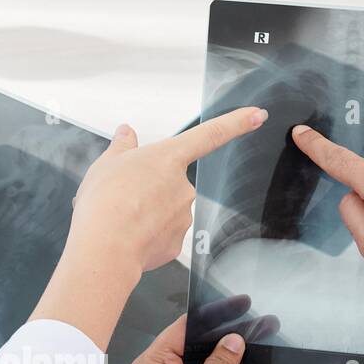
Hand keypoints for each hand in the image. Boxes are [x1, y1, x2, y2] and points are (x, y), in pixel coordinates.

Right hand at [31, 107, 268, 350]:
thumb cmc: (105, 202)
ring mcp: (182, 216)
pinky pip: (161, 236)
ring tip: (119, 220)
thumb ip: (122, 147)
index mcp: (168, 158)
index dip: (236, 123)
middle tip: (121, 199)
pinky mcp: (176, 244)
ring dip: (146, 215)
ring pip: (165, 212)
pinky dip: (146, 237)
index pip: (210, 134)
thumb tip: (126, 134)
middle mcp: (183, 186)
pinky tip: (127, 238)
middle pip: (170, 184)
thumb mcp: (106, 164)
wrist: (106, 248)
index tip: (258, 115)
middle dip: (150, 191)